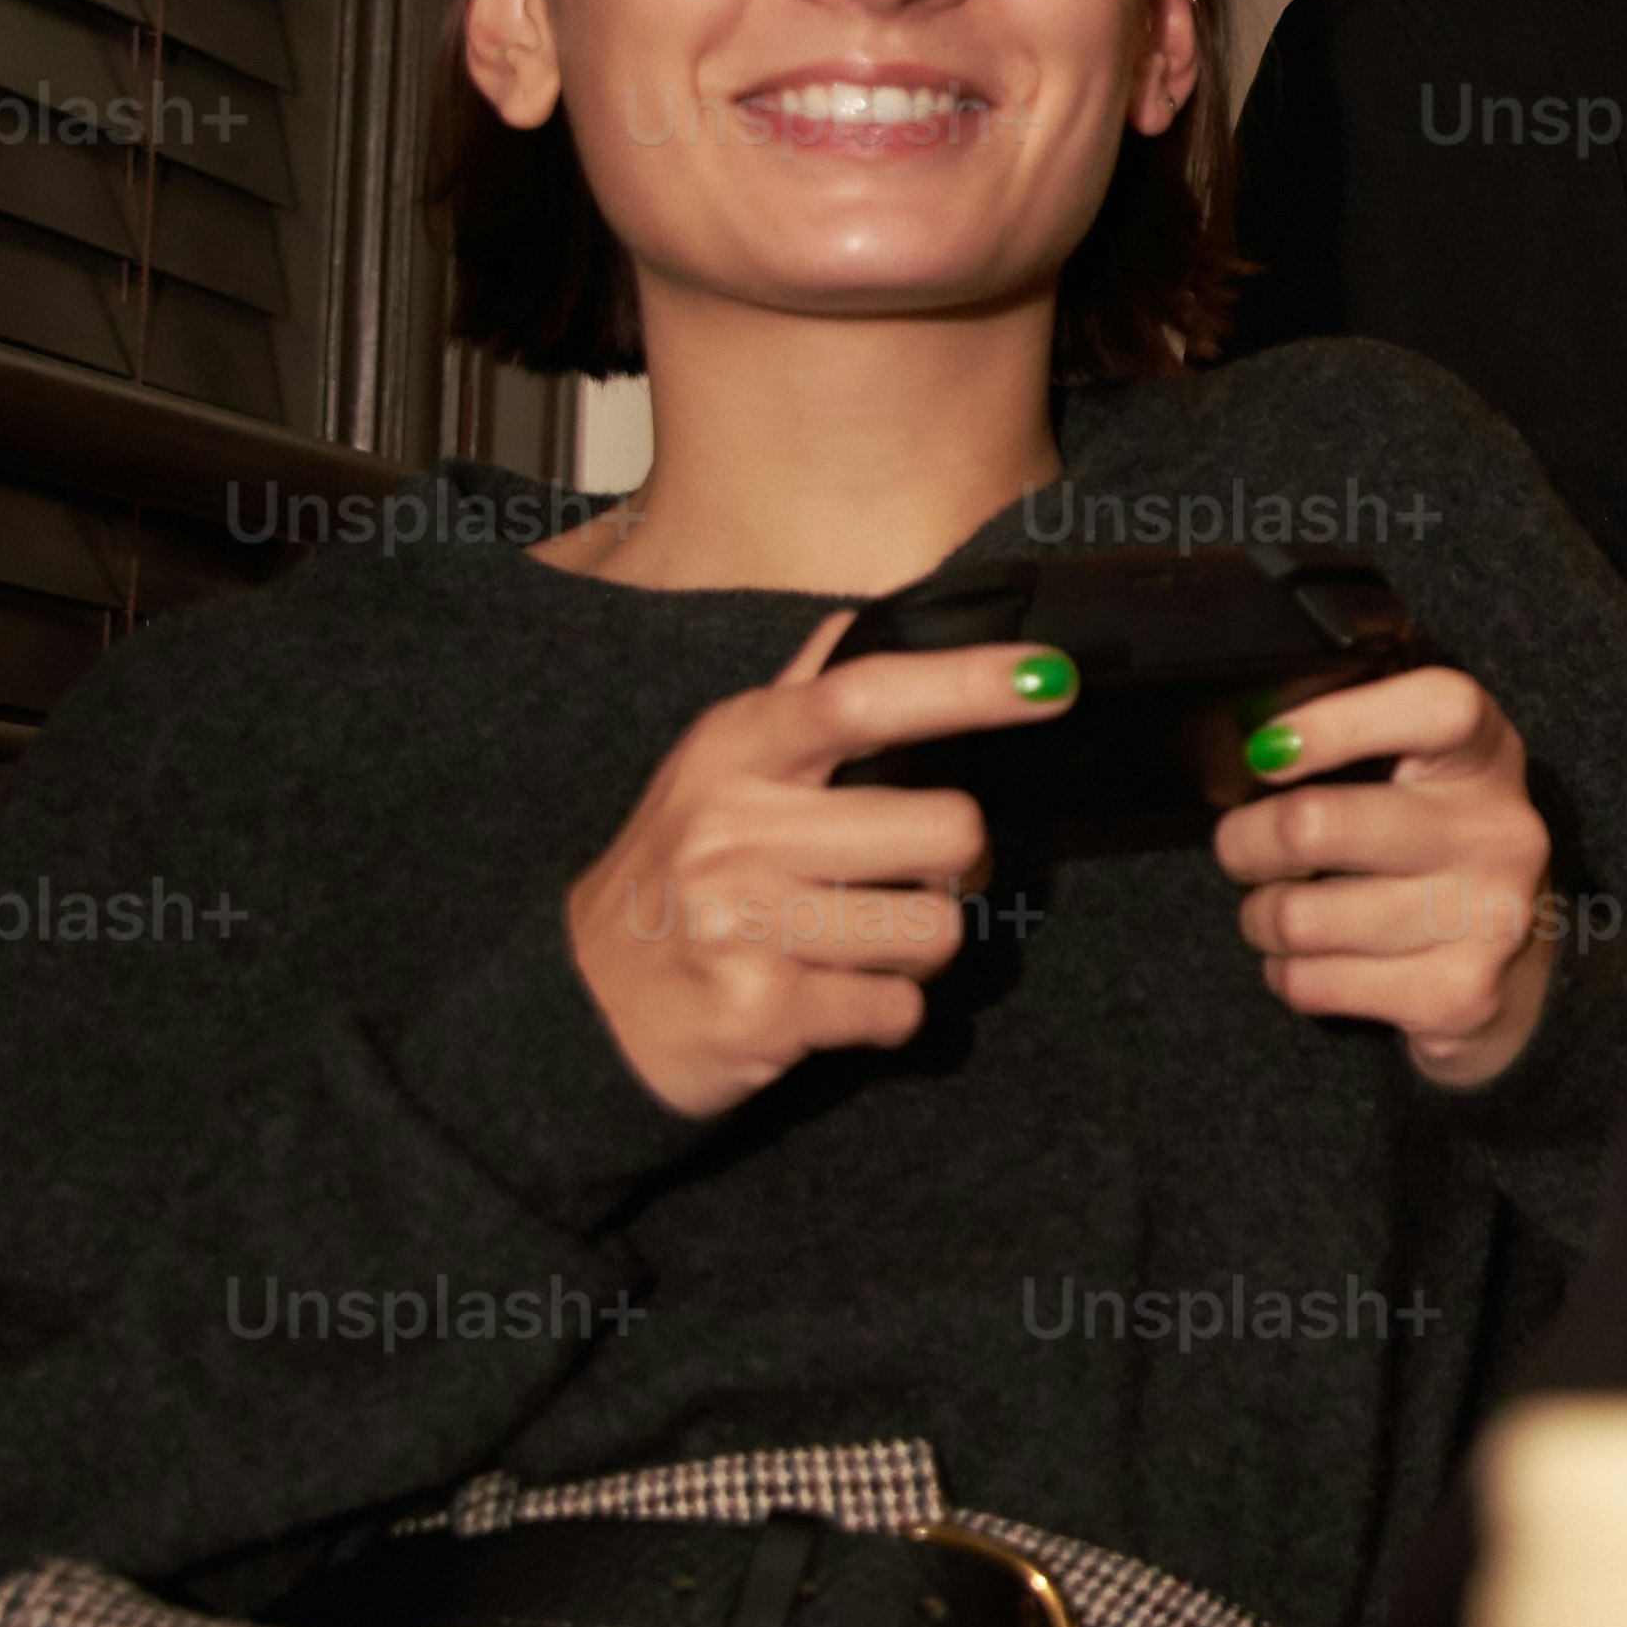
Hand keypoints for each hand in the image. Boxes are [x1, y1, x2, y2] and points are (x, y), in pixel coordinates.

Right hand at [564, 609, 1063, 1120]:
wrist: (576, 1012)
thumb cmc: (672, 881)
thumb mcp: (714, 772)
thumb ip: (802, 697)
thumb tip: (880, 612)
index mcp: (737, 751)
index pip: (862, 697)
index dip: (966, 684)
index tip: (1050, 679)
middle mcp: (734, 828)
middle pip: (946, 831)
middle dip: (954, 868)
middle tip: (904, 880)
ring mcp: (743, 922)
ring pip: (934, 929)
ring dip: (915, 950)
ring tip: (851, 945)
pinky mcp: (760, 1011)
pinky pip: (896, 1010)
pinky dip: (882, 1015)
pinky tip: (827, 999)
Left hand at [1212, 658, 1558, 1091]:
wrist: (1516, 959)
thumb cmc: (1434, 845)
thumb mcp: (1421, 773)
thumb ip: (1353, 746)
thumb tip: (1257, 751)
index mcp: (1486, 756)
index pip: (1437, 710)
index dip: (1339, 722)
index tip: (1265, 751)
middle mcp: (1499, 833)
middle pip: (1317, 826)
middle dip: (1245, 843)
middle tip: (1244, 848)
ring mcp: (1486, 919)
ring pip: (1299, 918)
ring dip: (1264, 919)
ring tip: (1285, 912)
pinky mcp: (1459, 996)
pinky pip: (1312, 983)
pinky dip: (1288, 973)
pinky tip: (1318, 960)